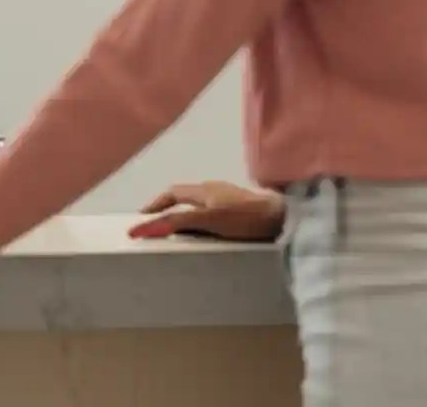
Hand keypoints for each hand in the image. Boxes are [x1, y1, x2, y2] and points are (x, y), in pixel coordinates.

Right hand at [129, 181, 285, 241]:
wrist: (284, 219)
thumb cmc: (245, 218)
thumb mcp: (208, 221)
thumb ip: (178, 223)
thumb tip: (144, 227)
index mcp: (204, 190)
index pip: (172, 194)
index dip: (155, 205)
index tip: (142, 219)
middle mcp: (214, 190)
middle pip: (184, 197)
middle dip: (168, 209)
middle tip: (157, 226)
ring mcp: (229, 199)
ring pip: (199, 205)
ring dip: (185, 216)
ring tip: (178, 234)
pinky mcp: (242, 211)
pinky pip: (213, 213)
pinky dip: (201, 222)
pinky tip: (206, 235)